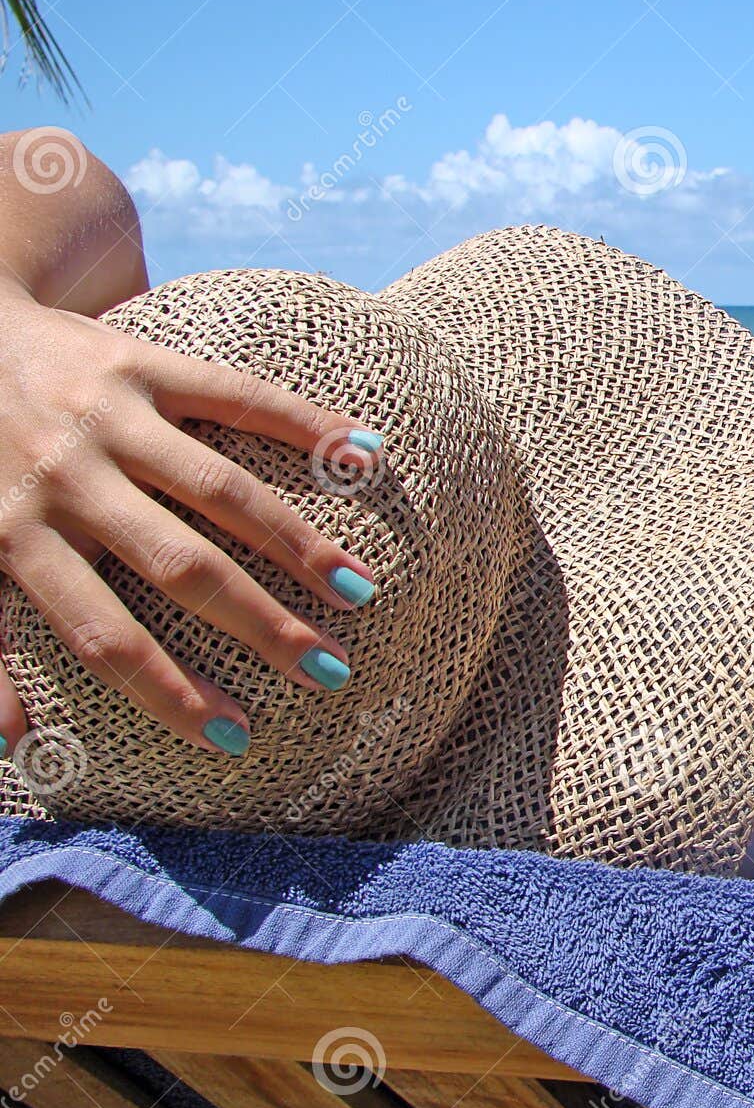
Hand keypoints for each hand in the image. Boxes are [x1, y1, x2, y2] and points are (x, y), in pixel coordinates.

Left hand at [0, 289, 379, 756]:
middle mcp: (67, 477)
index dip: (169, 692)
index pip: (104, 635)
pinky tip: (365, 454)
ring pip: (221, 491)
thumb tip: (11, 745)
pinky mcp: (142, 362)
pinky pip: (236, 394)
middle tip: (330, 670)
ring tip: (358, 588)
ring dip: (298, 543)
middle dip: (262, 625)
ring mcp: (110, 416)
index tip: (234, 736)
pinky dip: (304, 424)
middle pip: (183, 568)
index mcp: (15, 535)